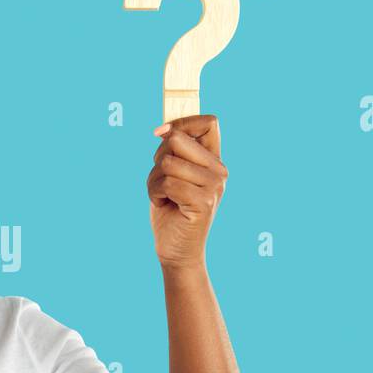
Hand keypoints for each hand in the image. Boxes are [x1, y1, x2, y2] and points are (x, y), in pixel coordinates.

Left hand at [146, 114, 227, 271]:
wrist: (176, 250)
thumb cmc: (170, 210)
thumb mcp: (171, 174)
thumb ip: (173, 151)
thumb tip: (163, 129)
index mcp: (213, 160)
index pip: (209, 122)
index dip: (182, 122)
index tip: (160, 133)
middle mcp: (219, 170)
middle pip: (177, 139)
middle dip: (158, 157)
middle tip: (161, 180)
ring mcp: (214, 186)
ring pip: (168, 162)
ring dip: (153, 180)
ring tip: (162, 196)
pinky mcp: (204, 202)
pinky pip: (167, 183)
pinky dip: (155, 194)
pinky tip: (163, 205)